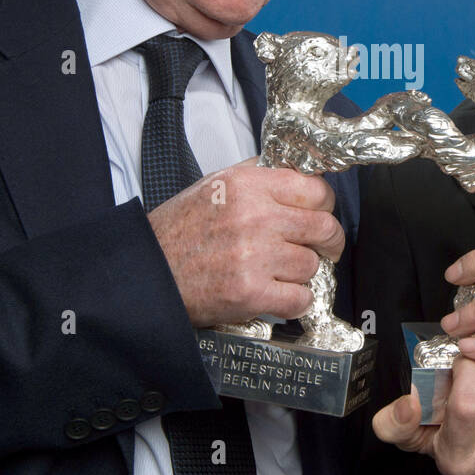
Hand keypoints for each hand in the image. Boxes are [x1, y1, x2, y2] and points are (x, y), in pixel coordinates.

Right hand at [147, 159, 342, 327]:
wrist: (147, 272)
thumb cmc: (176, 231)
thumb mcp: (214, 184)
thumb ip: (257, 175)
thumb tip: (295, 172)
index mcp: (247, 185)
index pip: (315, 189)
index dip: (323, 204)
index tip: (319, 213)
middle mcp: (255, 217)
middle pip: (324, 227)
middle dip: (328, 240)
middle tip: (322, 247)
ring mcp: (254, 257)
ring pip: (312, 265)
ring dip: (301, 272)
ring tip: (279, 271)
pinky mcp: (250, 293)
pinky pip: (300, 298)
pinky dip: (294, 301)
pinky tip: (279, 294)